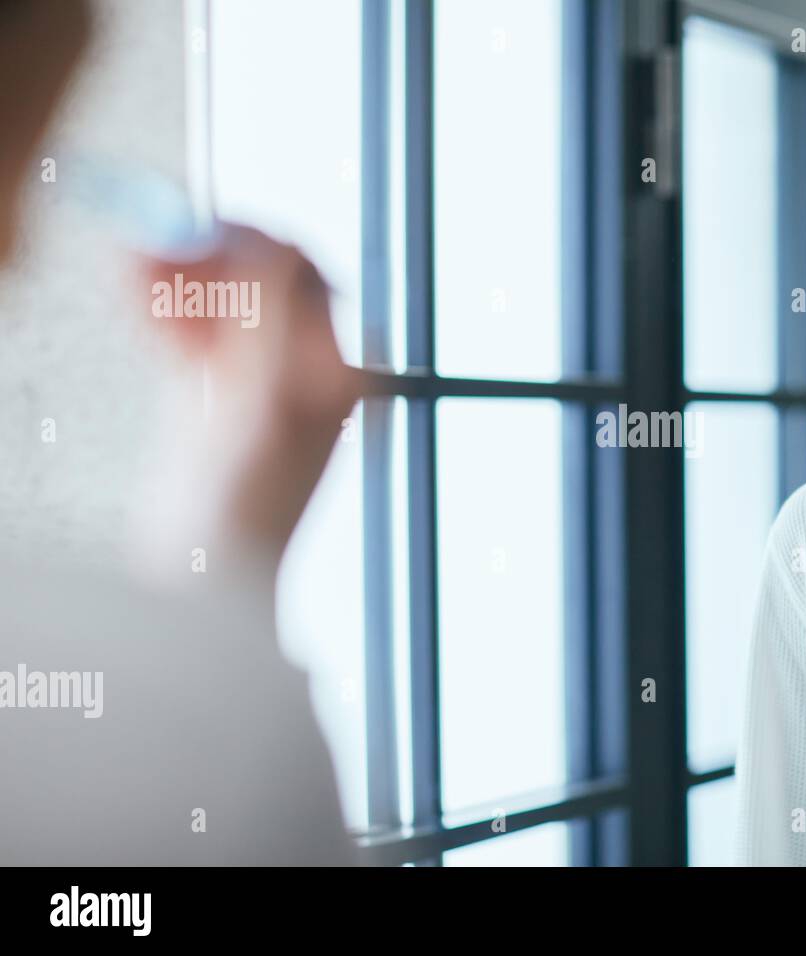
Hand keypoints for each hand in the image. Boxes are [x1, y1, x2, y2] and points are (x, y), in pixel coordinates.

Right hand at [133, 223, 362, 575]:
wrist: (205, 571)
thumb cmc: (249, 502)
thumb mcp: (266, 405)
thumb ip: (273, 327)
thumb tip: (278, 251)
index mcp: (333, 365)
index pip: (302, 274)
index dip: (252, 245)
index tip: (200, 236)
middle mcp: (302, 363)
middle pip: (255, 276)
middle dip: (204, 256)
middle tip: (151, 245)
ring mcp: (256, 372)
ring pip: (217, 297)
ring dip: (176, 277)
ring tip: (131, 269)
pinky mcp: (212, 388)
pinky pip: (190, 327)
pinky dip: (162, 309)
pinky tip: (134, 299)